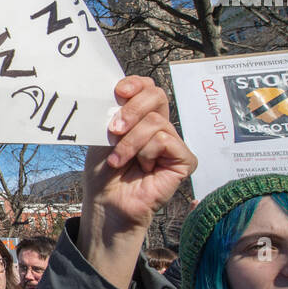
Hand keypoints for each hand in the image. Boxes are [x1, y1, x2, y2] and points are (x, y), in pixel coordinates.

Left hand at [79, 76, 196, 288]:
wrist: (106, 204)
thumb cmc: (103, 174)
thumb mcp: (102, 136)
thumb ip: (114, 113)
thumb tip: (118, 90)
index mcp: (141, 118)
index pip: (147, 88)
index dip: (135, 84)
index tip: (118, 92)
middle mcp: (160, 127)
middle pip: (156, 96)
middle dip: (132, 110)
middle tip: (114, 129)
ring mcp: (173, 143)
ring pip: (156, 122)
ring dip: (131, 142)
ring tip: (118, 161)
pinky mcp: (184, 160)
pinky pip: (166, 140)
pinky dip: (146, 153)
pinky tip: (142, 169)